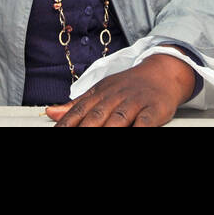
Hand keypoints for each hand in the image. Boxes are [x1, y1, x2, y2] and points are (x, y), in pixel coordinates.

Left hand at [45, 53, 196, 126]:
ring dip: (108, 131)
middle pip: (95, 117)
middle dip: (84, 130)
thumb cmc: (129, 87)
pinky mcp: (154, 109)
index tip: (57, 133)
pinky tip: (132, 134)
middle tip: (72, 141)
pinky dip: (137, 130)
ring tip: (95, 142)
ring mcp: (134, 102)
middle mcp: (115, 97)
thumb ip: (77, 105)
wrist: (162, 72)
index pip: (78, 111)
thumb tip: (51, 112)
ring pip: (117, 119)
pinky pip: (144, 123)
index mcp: (100, 93)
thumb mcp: (101, 91)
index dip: (66, 124)